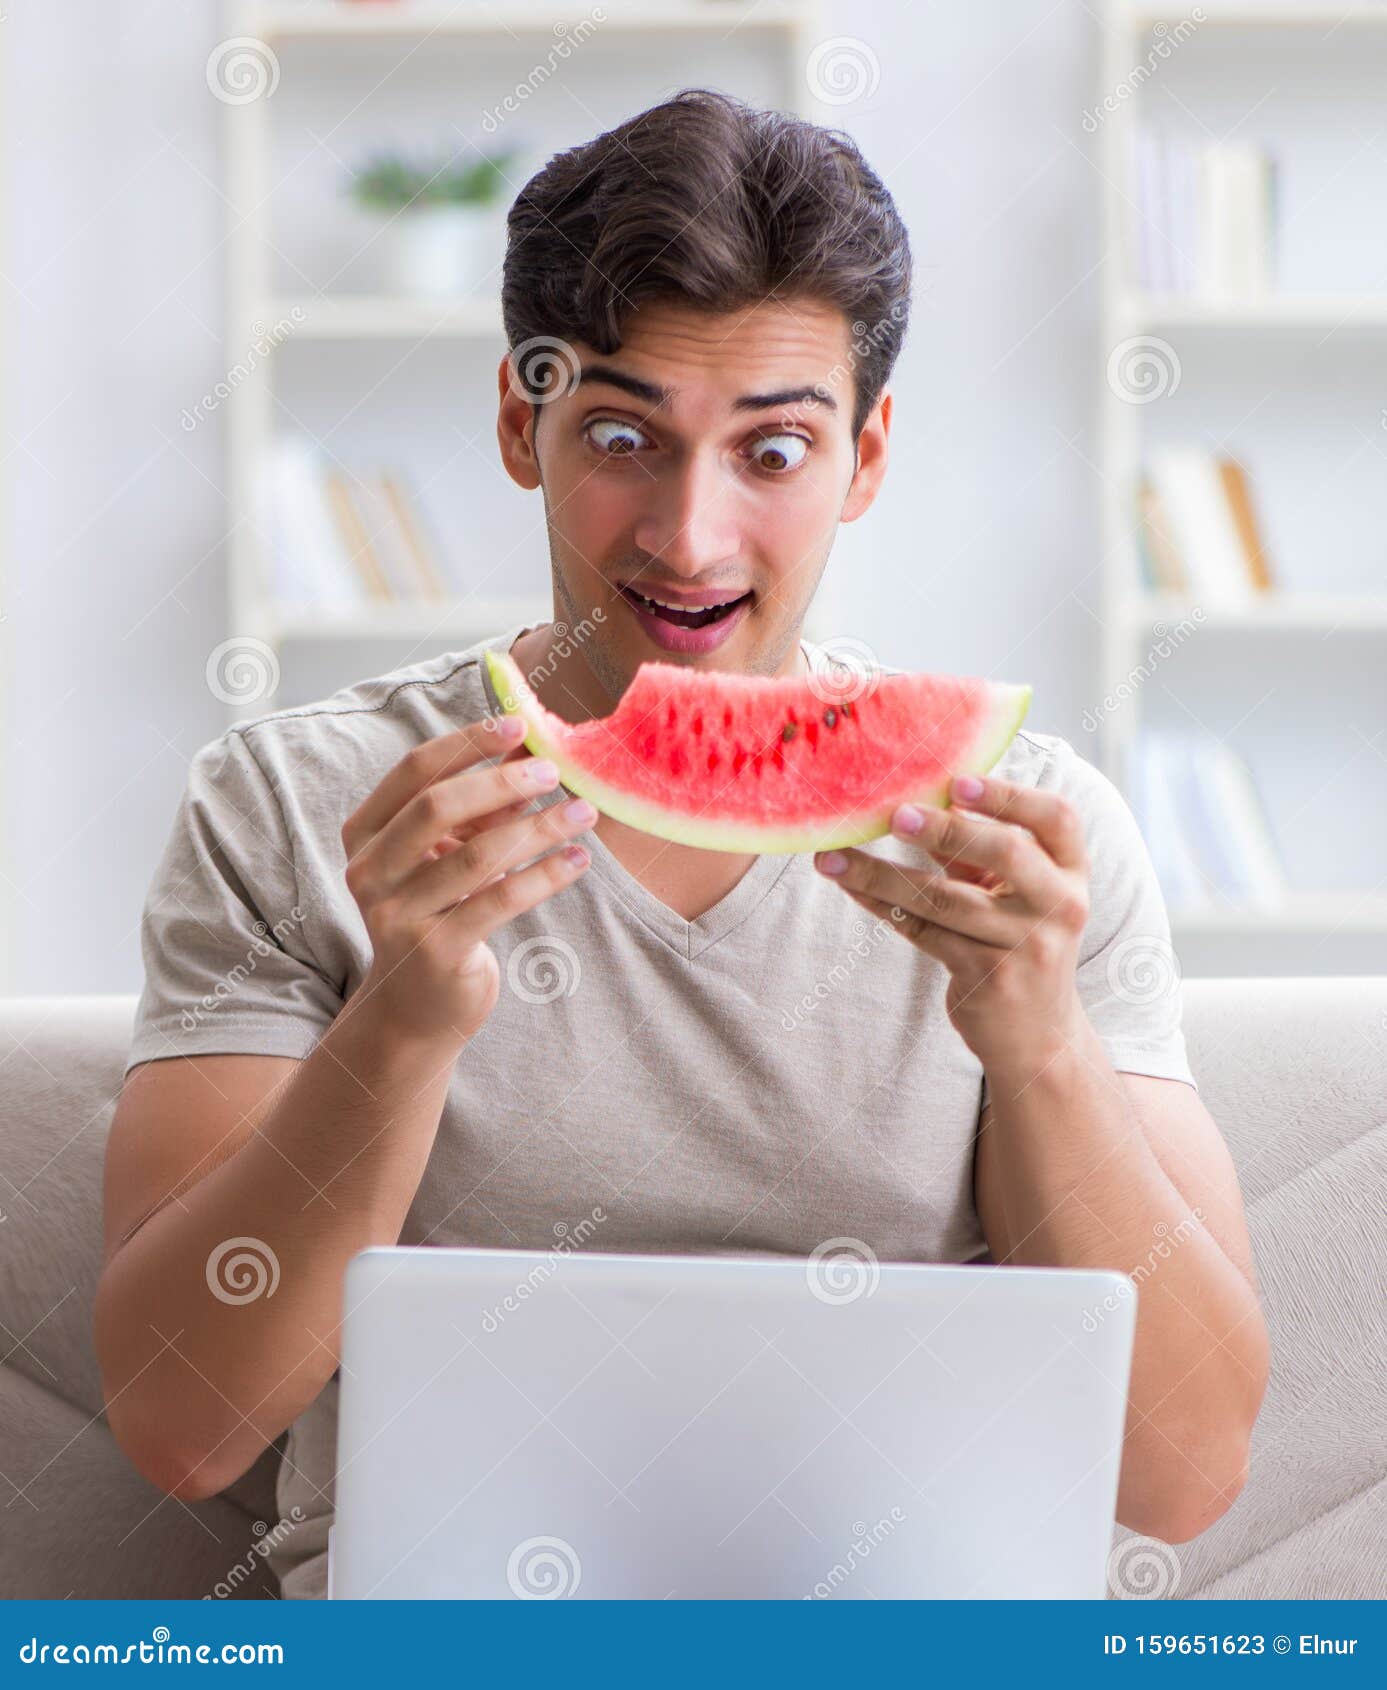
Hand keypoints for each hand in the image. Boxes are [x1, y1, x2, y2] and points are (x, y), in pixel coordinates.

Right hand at [341, 715, 593, 1046]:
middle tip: (554, 772)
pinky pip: (499, 901)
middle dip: (501, 782)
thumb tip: (531, 749)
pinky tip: (578, 859)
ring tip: (584, 813)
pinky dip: (545, 875)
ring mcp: (396, 916)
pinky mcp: (434, 952)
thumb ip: (481, 807)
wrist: (418, 1006)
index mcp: (365, 834)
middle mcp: (369, 872)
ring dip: (538, 827)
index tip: (519, 725)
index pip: (414, 771)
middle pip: (436, 807)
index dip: (468, 742)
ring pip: (477, 856)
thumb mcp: (451, 854)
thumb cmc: (440, 913)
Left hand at [814, 773, 1090, 1075]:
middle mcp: (1060, 905)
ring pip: (946, 899)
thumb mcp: (1012, 891)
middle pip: (1006, 853)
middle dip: (946, 829)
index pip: (1057, 817)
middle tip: (896, 815)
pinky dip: (881, 906)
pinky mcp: (990, 977)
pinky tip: (850, 886)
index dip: (1009, 794)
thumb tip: (916, 796)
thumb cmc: (1015, 941)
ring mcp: (1028, 945)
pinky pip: (924, 932)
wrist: (1037, 1035)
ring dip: (883, 875)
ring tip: (835, 856)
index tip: (958, 781)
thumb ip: (978, 849)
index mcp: (1071, 871)